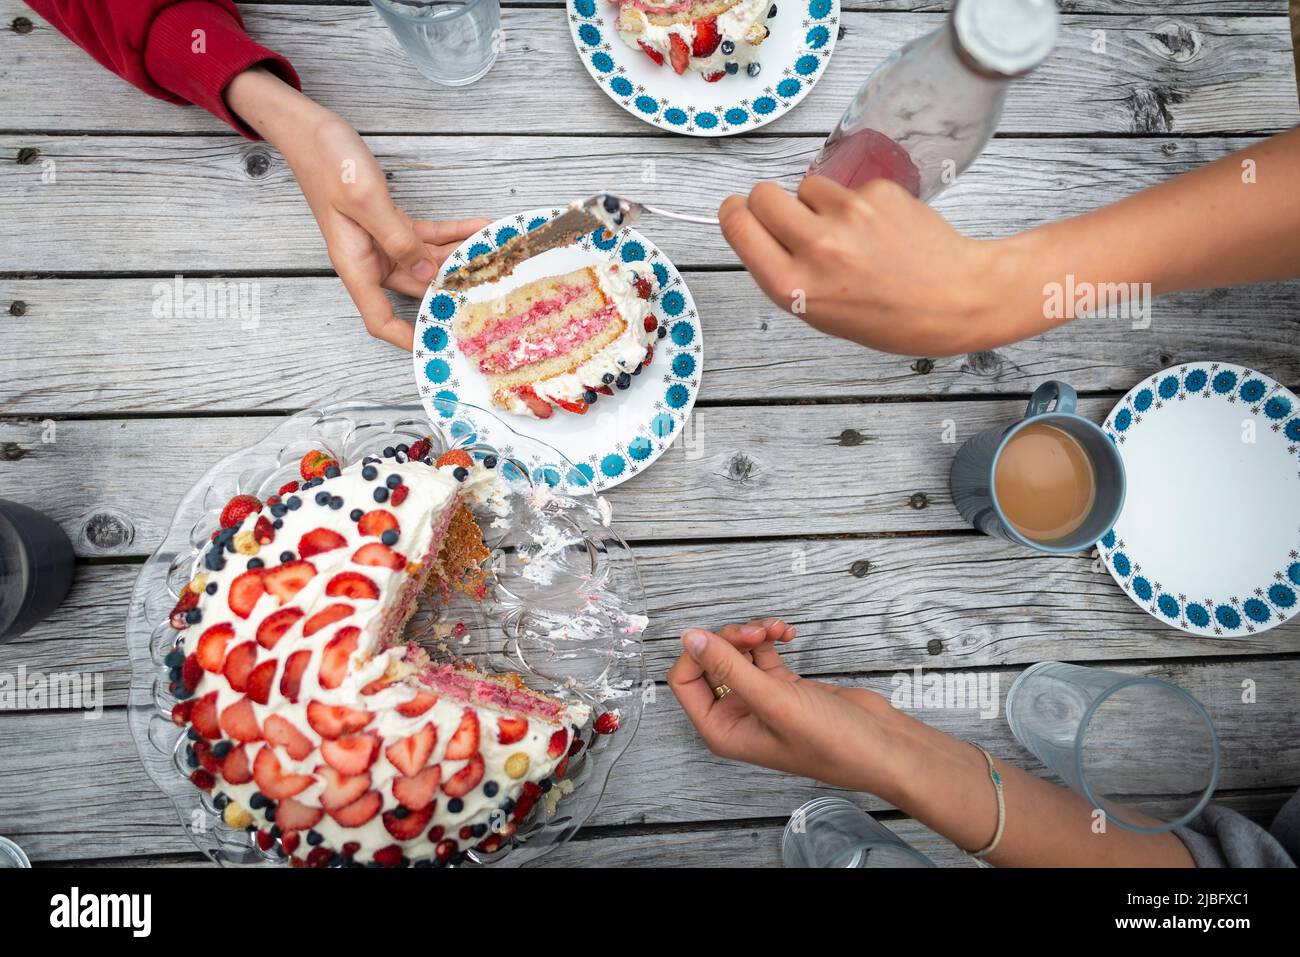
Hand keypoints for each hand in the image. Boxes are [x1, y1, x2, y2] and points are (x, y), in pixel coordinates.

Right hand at [226, 69, 487, 349]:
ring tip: (492, 256)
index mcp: (355, 264)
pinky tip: (478, 228)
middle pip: (415, 291)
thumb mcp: (364, 199)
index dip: (407, 339)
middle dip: (450, 294)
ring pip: (427, 263)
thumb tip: (425, 276)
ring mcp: (381, 242)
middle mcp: (369, 259)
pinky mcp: (390, 222)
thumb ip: (398, 239)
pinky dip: (452, 233)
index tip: (438, 348)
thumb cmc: (326, 161)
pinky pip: (427, 236)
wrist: (309, 128)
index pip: (380, 319)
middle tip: (487, 295)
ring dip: (458, 259)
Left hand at [666, 619, 905, 797]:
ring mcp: (760, 700)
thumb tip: (691, 638)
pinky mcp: (784, 686)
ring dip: (753, 633)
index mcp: (722, 729)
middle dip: (731, 638)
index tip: (724, 636)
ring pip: (737, 652)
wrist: (883, 747)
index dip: (698, 653)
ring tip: (777, 629)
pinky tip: (788, 633)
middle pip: (710, 661)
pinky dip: (771, 638)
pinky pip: (763, 652)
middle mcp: (736, 715)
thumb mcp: (775, 702)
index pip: (684, 681)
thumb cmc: (832, 742)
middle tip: (758, 631)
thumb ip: (730, 667)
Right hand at [718, 178, 1026, 356]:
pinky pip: (849, 187)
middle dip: (769, 201)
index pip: (738, 224)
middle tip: (791, 218)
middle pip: (762, 194)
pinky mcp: (878, 192)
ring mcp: (849, 216)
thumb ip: (786, 273)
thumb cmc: (889, 317)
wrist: (957, 299)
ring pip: (807, 186)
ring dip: (818, 203)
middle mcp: (817, 247)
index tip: (741, 211)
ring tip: (850, 233)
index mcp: (793, 286)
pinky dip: (859, 203)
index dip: (736, 213)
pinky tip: (882, 230)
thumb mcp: (821, 313)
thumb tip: (762, 231)